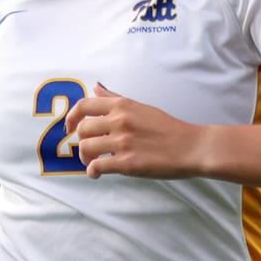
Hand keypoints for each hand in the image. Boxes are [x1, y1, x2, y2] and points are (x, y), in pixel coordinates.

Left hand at [63, 83, 202, 179]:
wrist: (191, 147)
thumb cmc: (168, 128)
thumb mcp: (140, 107)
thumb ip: (115, 98)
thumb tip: (96, 86)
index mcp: (122, 105)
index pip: (84, 105)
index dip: (71, 117)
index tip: (69, 127)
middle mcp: (119, 121)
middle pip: (82, 129)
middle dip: (81, 141)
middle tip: (88, 150)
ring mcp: (122, 142)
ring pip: (86, 148)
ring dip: (84, 158)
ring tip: (92, 163)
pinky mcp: (127, 163)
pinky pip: (97, 166)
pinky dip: (92, 172)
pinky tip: (97, 174)